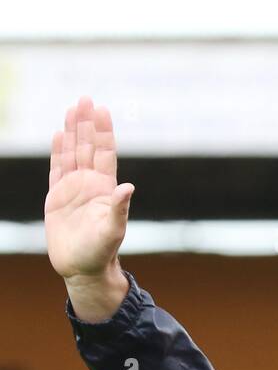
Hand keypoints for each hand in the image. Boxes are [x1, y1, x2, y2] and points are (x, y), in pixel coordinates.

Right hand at [45, 94, 134, 279]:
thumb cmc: (101, 253)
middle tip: (85, 99)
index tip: (102, 110)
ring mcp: (73, 190)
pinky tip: (58, 136)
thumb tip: (128, 187)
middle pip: (87, 147)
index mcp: (104, 189)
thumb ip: (119, 208)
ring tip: (72, 109)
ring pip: (72, 154)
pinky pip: (56, 169)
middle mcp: (89, 185)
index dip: (103, 132)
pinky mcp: (57, 198)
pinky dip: (57, 152)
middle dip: (86, 124)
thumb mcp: (112, 230)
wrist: (82, 270)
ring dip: (72, 132)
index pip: (104, 154)